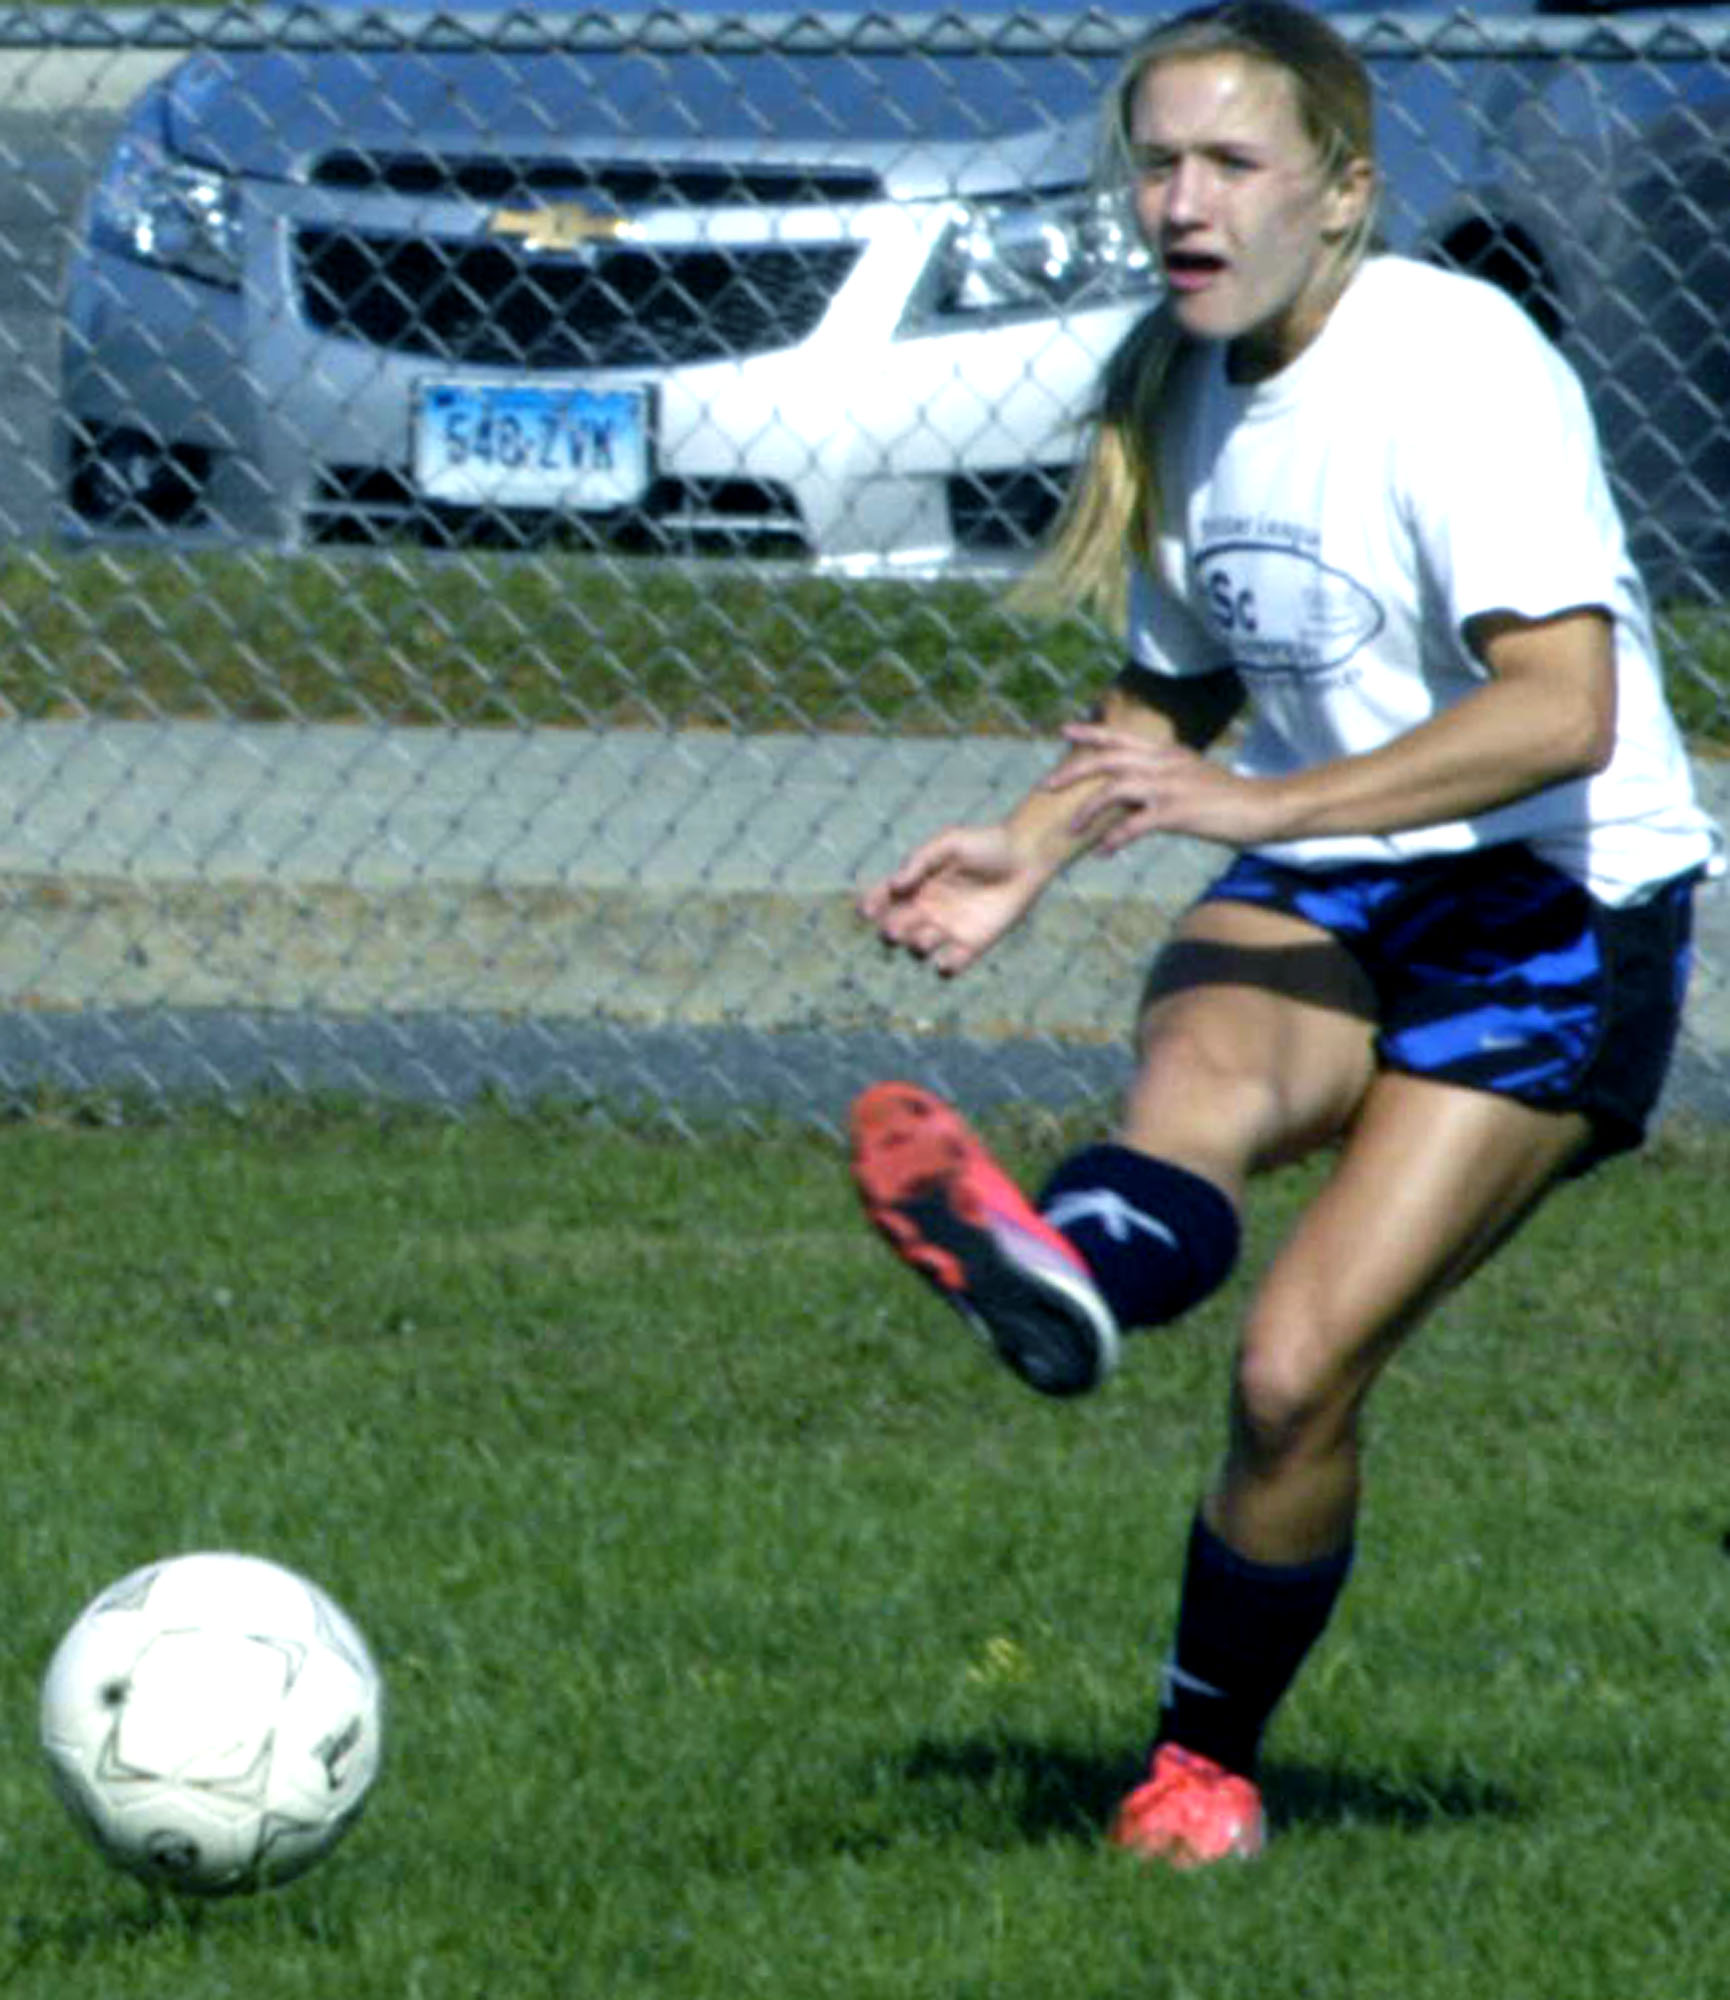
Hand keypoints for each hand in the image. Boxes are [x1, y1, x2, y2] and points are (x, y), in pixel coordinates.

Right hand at [858, 822, 1051, 975]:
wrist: (1025, 859)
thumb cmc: (986, 845)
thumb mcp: (949, 843)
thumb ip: (920, 861)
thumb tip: (894, 885)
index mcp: (917, 884)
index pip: (884, 900)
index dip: (871, 906)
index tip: (869, 909)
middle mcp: (927, 909)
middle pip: (895, 929)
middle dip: (891, 931)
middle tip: (897, 926)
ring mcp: (948, 929)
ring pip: (918, 948)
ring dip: (917, 944)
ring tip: (929, 931)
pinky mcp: (972, 945)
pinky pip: (950, 966)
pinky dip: (945, 967)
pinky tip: (949, 957)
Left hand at [1047, 722, 1289, 852]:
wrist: (1265, 808)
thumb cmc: (1228, 799)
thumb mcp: (1192, 776)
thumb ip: (1163, 776)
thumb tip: (1135, 790)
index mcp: (1167, 752)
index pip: (1121, 736)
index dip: (1091, 732)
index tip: (1064, 730)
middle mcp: (1165, 763)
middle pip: (1108, 758)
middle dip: (1073, 770)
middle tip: (1046, 786)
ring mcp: (1172, 786)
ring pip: (1116, 788)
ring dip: (1088, 809)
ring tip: (1071, 829)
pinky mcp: (1179, 812)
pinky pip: (1136, 824)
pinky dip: (1115, 838)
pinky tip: (1102, 852)